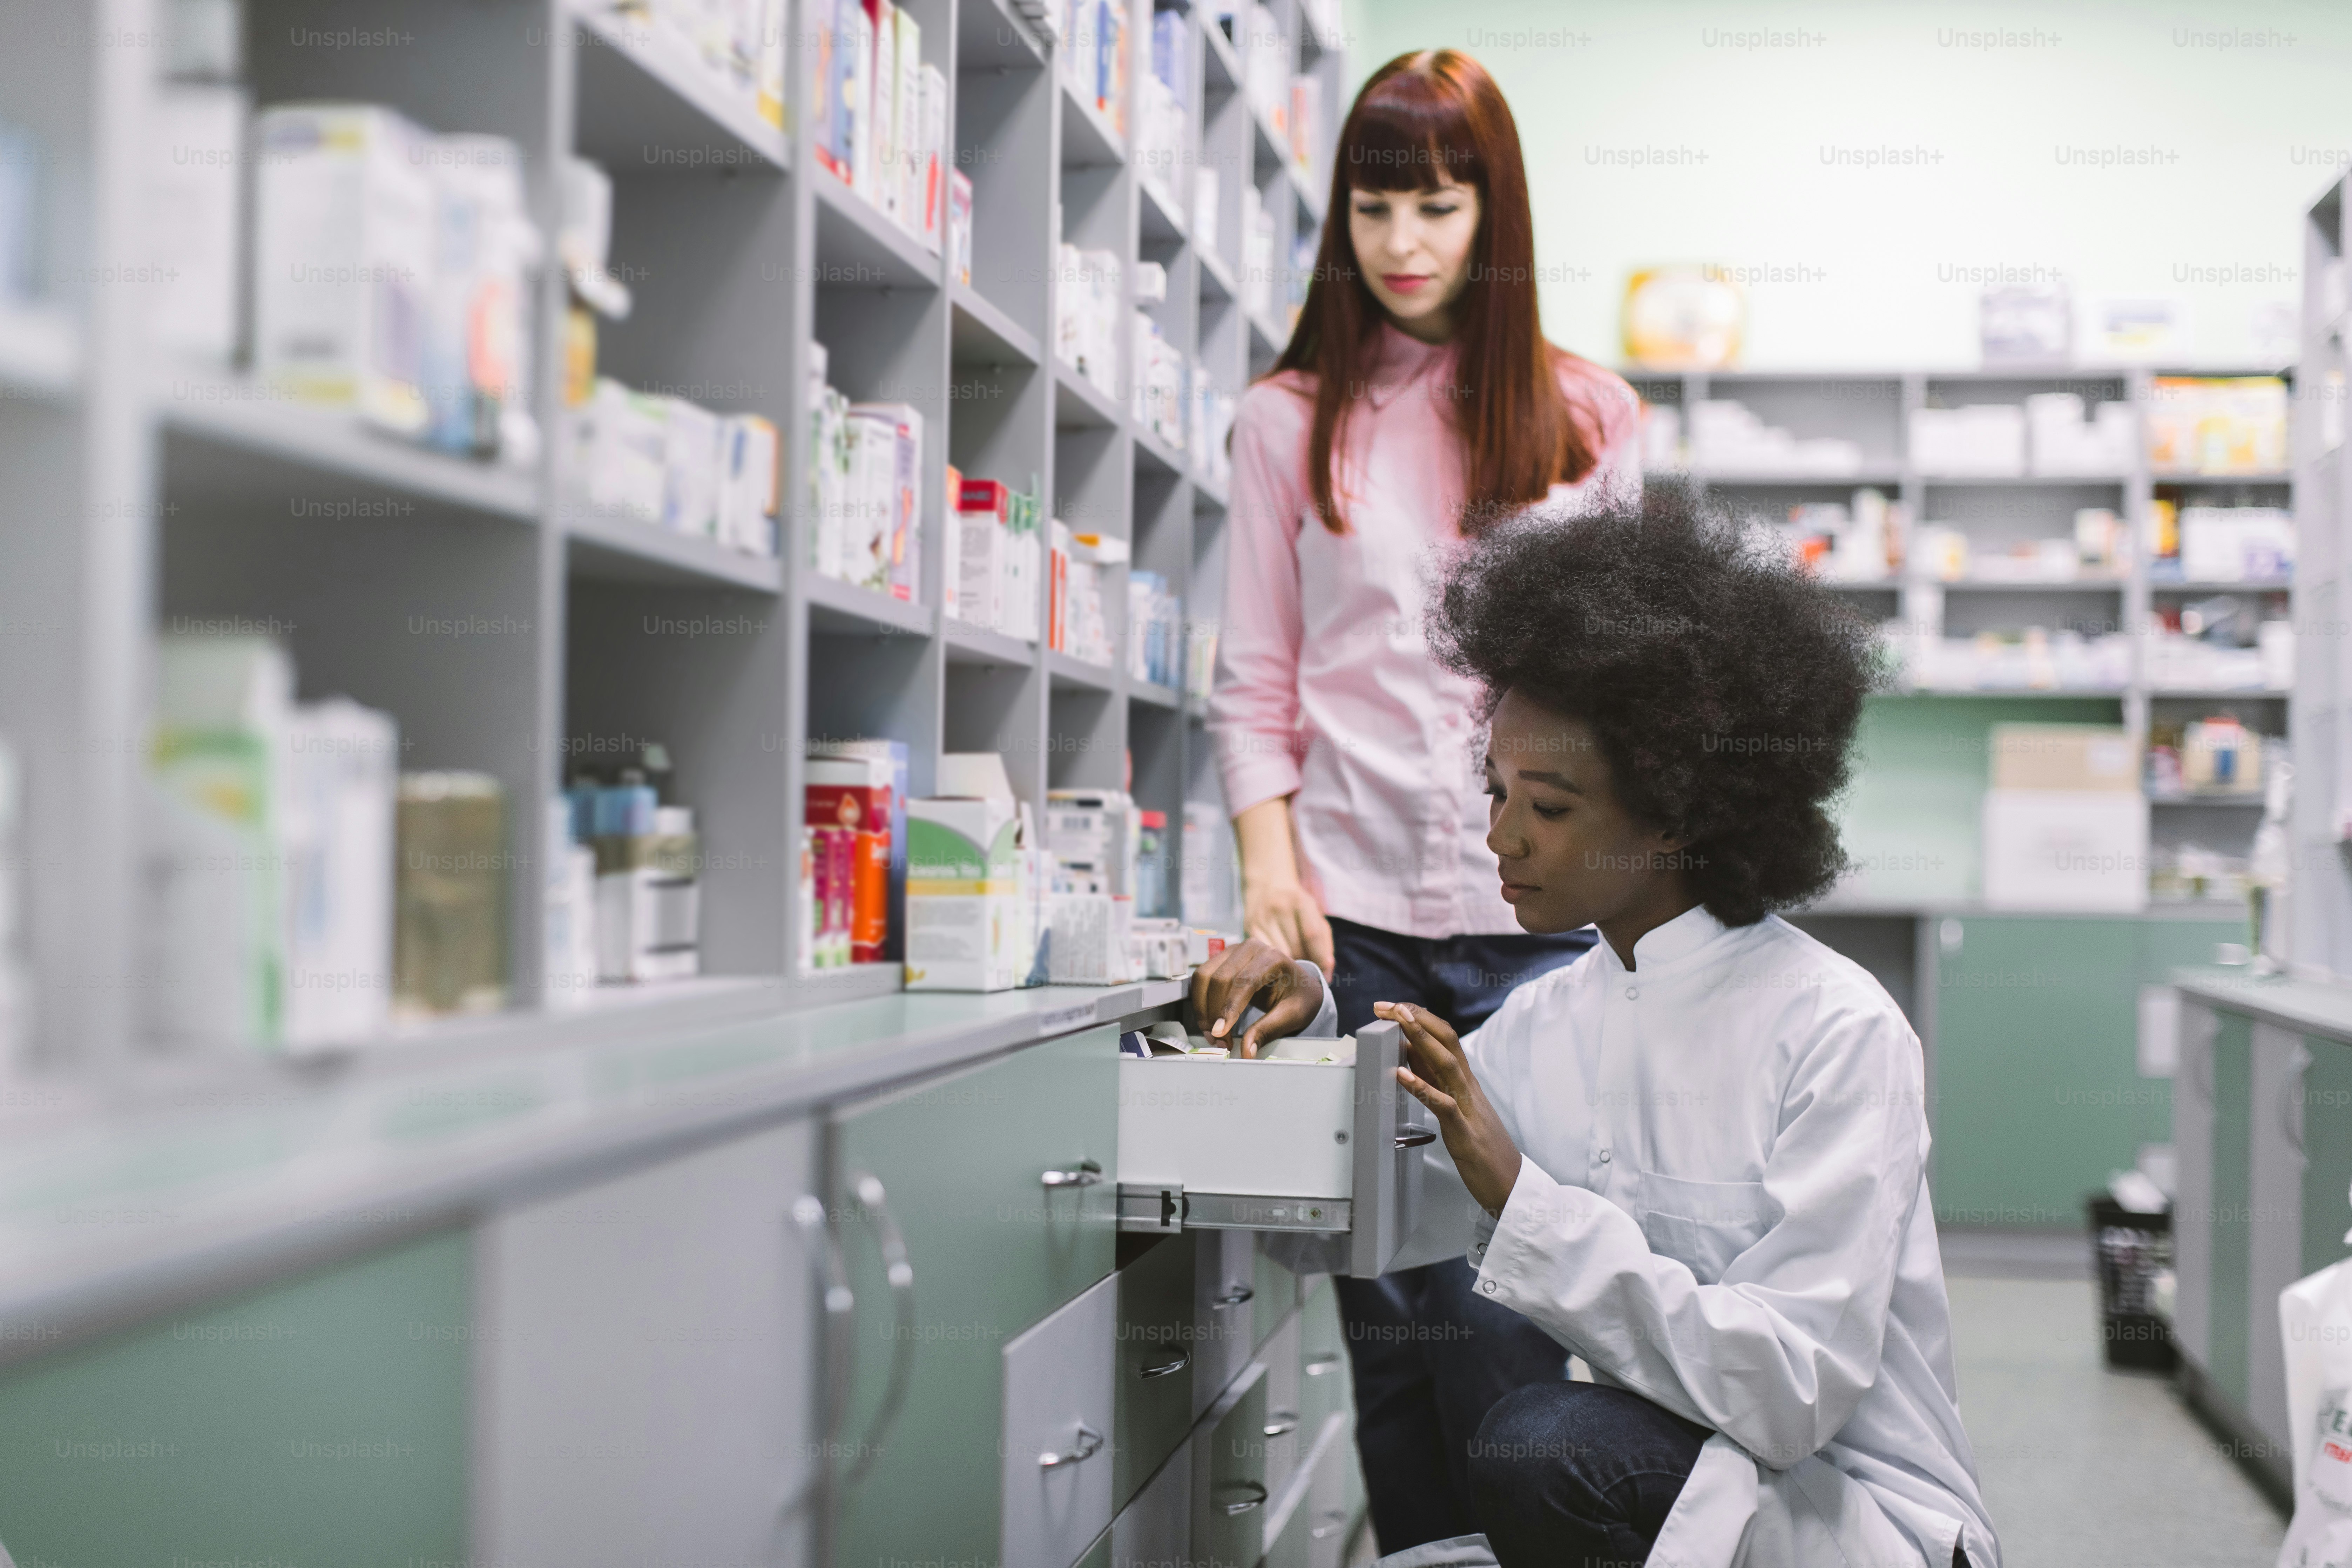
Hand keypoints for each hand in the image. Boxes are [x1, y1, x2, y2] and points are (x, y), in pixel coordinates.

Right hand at [1189, 938, 1325, 1057]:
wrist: (1300, 985)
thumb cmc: (1300, 997)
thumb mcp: (1292, 1015)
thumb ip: (1267, 1031)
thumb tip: (1246, 1051)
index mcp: (1272, 957)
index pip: (1244, 981)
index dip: (1229, 1008)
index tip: (1220, 1032)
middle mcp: (1250, 948)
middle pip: (1219, 978)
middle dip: (1214, 1012)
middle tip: (1219, 1040)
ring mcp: (1233, 951)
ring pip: (1204, 976)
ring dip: (1203, 1008)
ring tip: (1212, 1034)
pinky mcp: (1222, 959)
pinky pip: (1202, 978)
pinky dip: (1201, 1001)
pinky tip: (1209, 1021)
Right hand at [1243, 880, 1335, 974]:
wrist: (1267, 886)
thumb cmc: (1296, 906)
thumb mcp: (1315, 915)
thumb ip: (1324, 943)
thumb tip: (1326, 973)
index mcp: (1301, 902)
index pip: (1312, 935)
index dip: (1320, 958)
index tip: (1323, 973)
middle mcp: (1280, 908)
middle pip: (1296, 948)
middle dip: (1305, 963)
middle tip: (1307, 969)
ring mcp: (1262, 918)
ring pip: (1279, 955)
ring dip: (1289, 966)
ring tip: (1292, 965)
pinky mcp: (1249, 928)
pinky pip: (1264, 955)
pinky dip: (1273, 963)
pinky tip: (1277, 963)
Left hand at [1378, 1001, 1522, 1216]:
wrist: (1510, 1182)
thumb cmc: (1481, 1147)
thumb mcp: (1454, 1108)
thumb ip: (1435, 1083)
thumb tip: (1408, 1059)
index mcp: (1465, 1081)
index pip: (1444, 1038)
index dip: (1419, 1018)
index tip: (1393, 1007)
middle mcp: (1468, 1087)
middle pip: (1447, 1039)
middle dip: (1416, 1018)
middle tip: (1386, 1006)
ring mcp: (1468, 1106)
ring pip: (1447, 1062)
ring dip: (1421, 1039)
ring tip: (1397, 1021)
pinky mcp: (1465, 1131)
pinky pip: (1442, 1104)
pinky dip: (1421, 1087)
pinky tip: (1400, 1076)